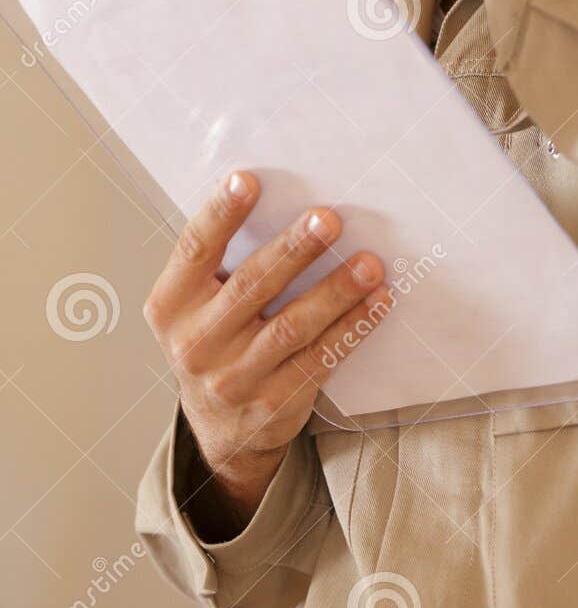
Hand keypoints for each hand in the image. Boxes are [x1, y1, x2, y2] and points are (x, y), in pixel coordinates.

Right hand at [143, 171, 391, 528]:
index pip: (195, 249)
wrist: (220, 428)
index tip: (248, 179)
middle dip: (294, 249)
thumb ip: (222, 262)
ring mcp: (233, 378)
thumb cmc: (215, 341)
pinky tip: (376, 300)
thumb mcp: (197, 305)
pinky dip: (352, 326)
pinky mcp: (273, 402)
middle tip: (328, 219)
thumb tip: (284, 199)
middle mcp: (196, 342)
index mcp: (171, 305)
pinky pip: (320, 358)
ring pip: (292, 325)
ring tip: (368, 263)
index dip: (220, 213)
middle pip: (251, 285)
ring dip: (336, 290)